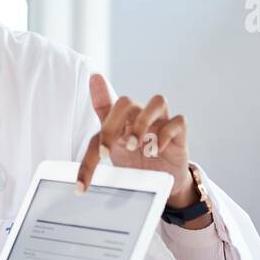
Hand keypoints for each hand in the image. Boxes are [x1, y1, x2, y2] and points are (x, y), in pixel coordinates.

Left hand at [76, 72, 198, 208]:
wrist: (163, 181)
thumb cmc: (135, 162)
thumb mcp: (114, 155)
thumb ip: (98, 145)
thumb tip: (80, 155)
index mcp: (120, 121)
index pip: (105, 107)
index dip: (99, 92)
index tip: (93, 78)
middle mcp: (139, 115)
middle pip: (126, 102)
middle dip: (113, 125)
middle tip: (105, 153)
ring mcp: (161, 121)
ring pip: (157, 102)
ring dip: (142, 123)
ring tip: (135, 147)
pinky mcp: (178, 132)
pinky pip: (178, 121)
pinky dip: (166, 134)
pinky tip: (158, 150)